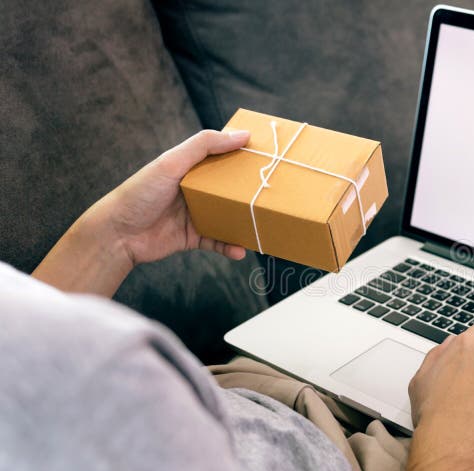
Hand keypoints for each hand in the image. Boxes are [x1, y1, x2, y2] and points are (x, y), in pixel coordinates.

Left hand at [33, 129, 250, 296]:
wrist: (117, 234)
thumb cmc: (140, 193)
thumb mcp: (172, 162)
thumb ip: (205, 145)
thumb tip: (242, 135)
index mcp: (190, 167)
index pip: (223, 157)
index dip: (244, 157)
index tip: (268, 157)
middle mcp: (195, 189)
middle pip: (229, 189)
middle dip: (250, 193)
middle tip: (274, 194)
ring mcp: (195, 214)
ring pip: (228, 216)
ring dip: (244, 222)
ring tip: (262, 226)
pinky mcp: (193, 237)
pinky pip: (218, 241)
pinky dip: (230, 246)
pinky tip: (241, 250)